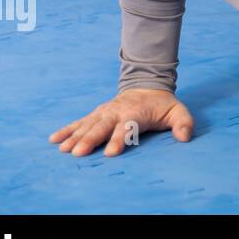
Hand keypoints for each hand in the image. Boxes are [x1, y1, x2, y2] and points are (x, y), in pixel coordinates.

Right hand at [48, 88, 193, 157]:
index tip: (111, 152)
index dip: (120, 139)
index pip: (127, 127)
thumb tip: (185, 137)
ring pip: (88, 124)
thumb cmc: (162, 105)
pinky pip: (79, 122)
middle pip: (102, 127)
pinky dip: (67, 129)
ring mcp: (105, 112)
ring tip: (63, 149)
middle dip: (91, 139)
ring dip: (75, 136)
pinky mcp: (96, 114)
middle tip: (79, 152)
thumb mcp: (178, 111)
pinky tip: (54, 139)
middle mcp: (117, 112)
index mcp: (136, 113)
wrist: (146, 86)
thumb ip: (183, 123)